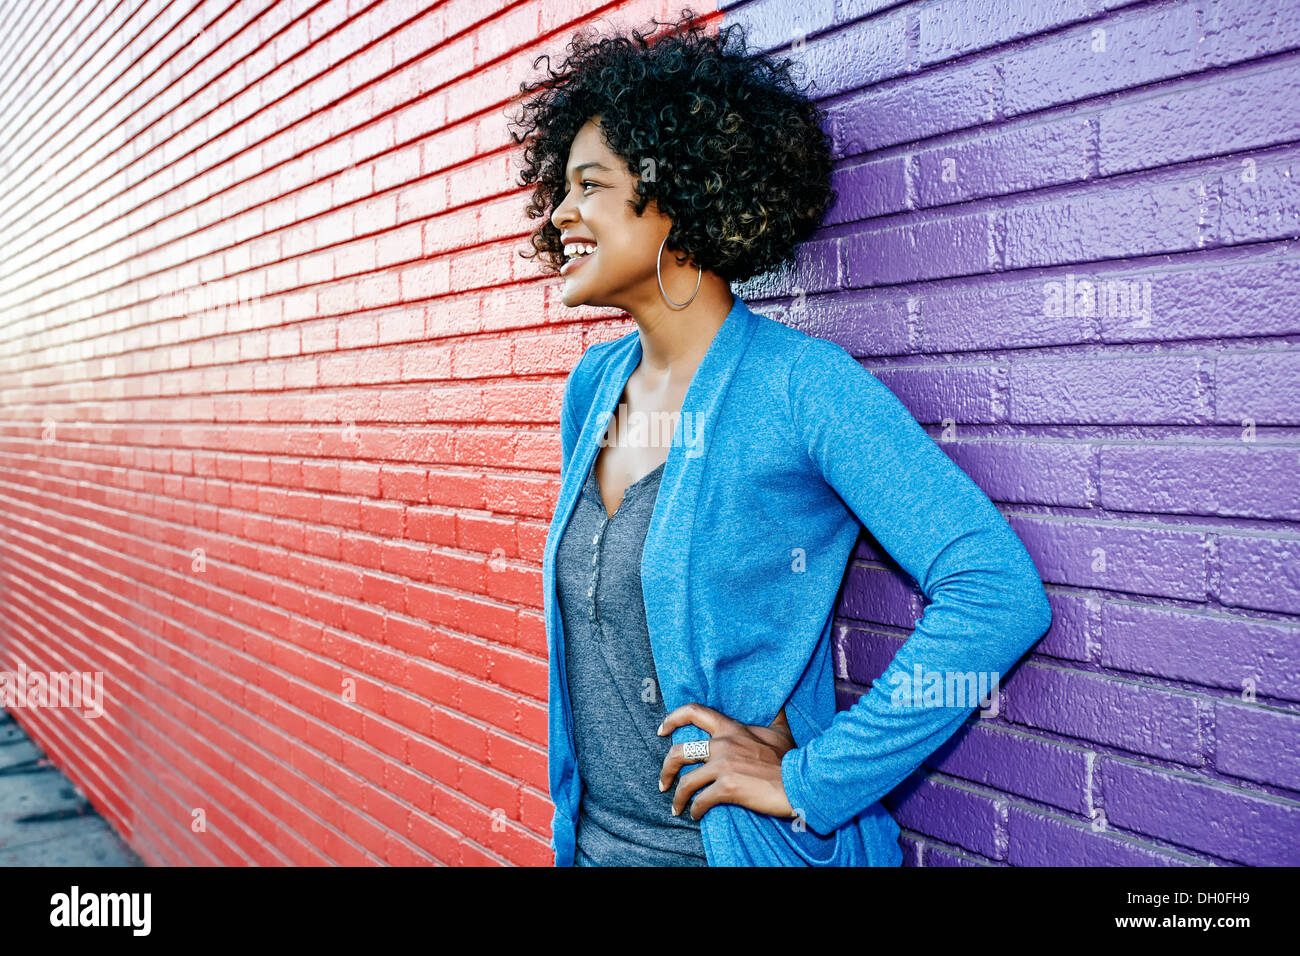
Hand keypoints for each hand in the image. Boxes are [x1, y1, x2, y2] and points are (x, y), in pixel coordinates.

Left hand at [656, 703, 797, 821]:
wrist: (801, 781)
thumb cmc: (791, 758)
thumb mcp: (780, 732)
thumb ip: (773, 718)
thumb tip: (779, 705)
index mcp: (731, 729)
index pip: (694, 713)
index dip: (672, 719)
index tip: (662, 730)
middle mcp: (722, 745)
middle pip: (678, 752)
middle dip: (666, 768)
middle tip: (663, 782)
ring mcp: (723, 766)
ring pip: (686, 781)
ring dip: (677, 797)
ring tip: (677, 807)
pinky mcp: (727, 788)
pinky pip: (700, 801)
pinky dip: (694, 810)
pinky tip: (696, 815)